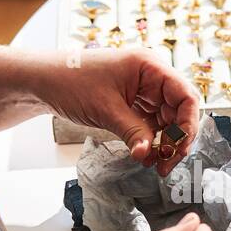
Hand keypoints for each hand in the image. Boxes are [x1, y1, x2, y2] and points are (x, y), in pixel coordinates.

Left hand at [42, 48, 198, 176]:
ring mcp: (142, 90)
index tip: (180, 148)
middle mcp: (151, 77)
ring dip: (164, 143)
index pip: (185, 95)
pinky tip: (145, 155)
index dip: (188, 124)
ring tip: (155, 164)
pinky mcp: (132, 103)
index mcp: (150, 67)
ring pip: (166, 120)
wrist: (43, 81)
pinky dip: (151, 140)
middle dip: (176, 138)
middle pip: (179, 110)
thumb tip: (149, 155)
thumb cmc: (71, 81)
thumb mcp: (106, 110)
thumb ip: (133, 132)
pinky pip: (151, 123)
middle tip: (167, 163)